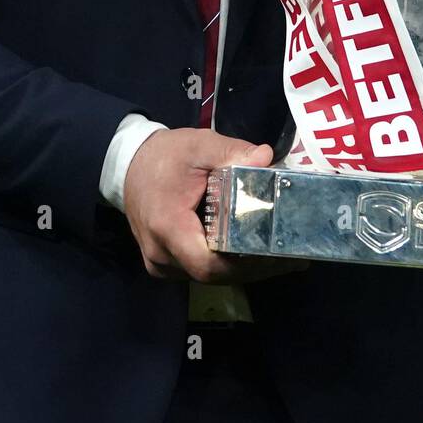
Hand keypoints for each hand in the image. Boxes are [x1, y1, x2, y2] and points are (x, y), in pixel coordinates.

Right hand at [123, 128, 308, 285]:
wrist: (129, 164)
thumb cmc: (164, 156)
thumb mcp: (198, 145)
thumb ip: (231, 151)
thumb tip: (265, 158)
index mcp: (167, 227)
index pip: (208, 264)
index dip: (246, 264)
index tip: (278, 252)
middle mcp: (161, 254)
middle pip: (214, 275)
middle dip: (255, 267)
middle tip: (292, 255)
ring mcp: (161, 264)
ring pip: (210, 277)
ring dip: (245, 268)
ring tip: (282, 255)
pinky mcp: (166, 264)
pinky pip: (201, 271)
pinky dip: (229, 264)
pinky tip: (255, 253)